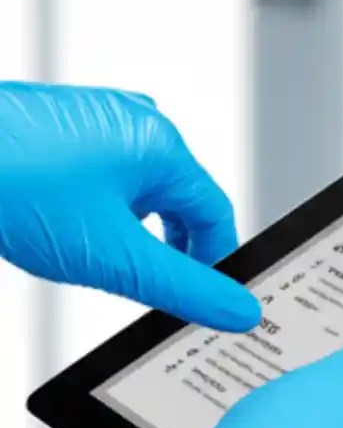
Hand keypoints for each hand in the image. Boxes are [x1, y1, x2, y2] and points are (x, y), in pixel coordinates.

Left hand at [0, 82, 259, 329]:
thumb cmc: (10, 185)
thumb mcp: (110, 257)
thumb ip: (183, 288)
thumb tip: (236, 308)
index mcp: (161, 143)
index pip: (215, 213)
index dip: (213, 264)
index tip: (203, 300)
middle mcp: (135, 122)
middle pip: (178, 202)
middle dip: (163, 249)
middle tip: (140, 287)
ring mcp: (96, 119)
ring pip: (136, 191)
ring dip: (124, 231)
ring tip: (87, 254)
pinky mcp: (61, 126)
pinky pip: (101, 176)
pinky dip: (93, 210)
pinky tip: (59, 227)